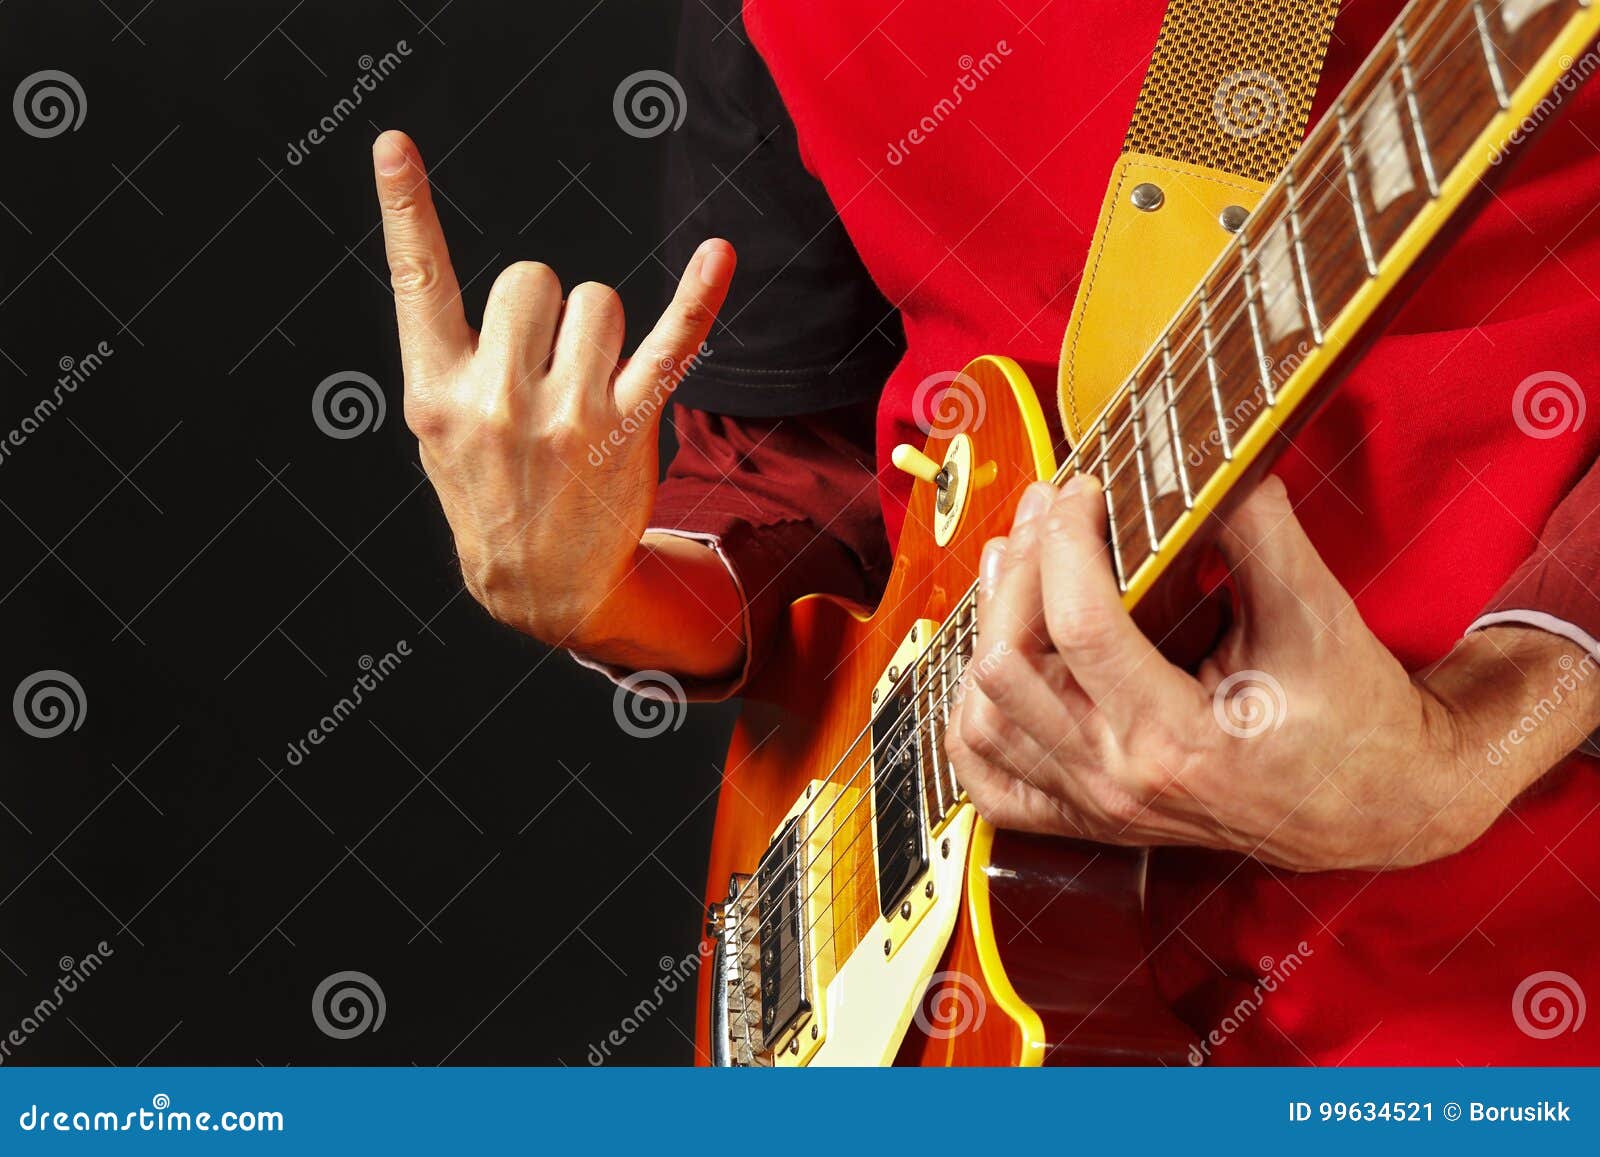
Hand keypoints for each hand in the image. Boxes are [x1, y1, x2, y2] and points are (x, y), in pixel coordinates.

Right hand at [374, 131, 742, 674]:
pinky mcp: (626, 427)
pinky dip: (699, 295)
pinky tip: (719, 255)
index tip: (394, 143)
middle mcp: (497, 401)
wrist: (539, 583)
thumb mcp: (439, 431)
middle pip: (531, 276)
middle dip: (544, 306)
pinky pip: (671, 342)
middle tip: (542, 366)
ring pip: (596, 300)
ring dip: (598, 329)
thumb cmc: (489, 488)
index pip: (416, 284)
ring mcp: (566, 416)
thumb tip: (488, 265)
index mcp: (436, 392)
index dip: (404, 209)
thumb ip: (451, 354)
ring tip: (583, 388)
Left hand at [945, 474, 1582, 870]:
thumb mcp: (1316, 614)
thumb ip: (1256, 530)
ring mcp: (1094, 806)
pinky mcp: (1085, 818)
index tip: (1081, 489)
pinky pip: (990, 780)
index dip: (1066, 541)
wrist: (1379, 807)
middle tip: (1046, 507)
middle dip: (1020, 567)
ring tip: (1011, 561)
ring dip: (986, 630)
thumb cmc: (1354, 717)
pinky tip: (990, 661)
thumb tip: (1202, 453)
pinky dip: (973, 719)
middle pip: (1011, 663)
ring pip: (981, 718)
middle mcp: (1119, 781)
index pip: (1080, 625)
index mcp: (1178, 740)